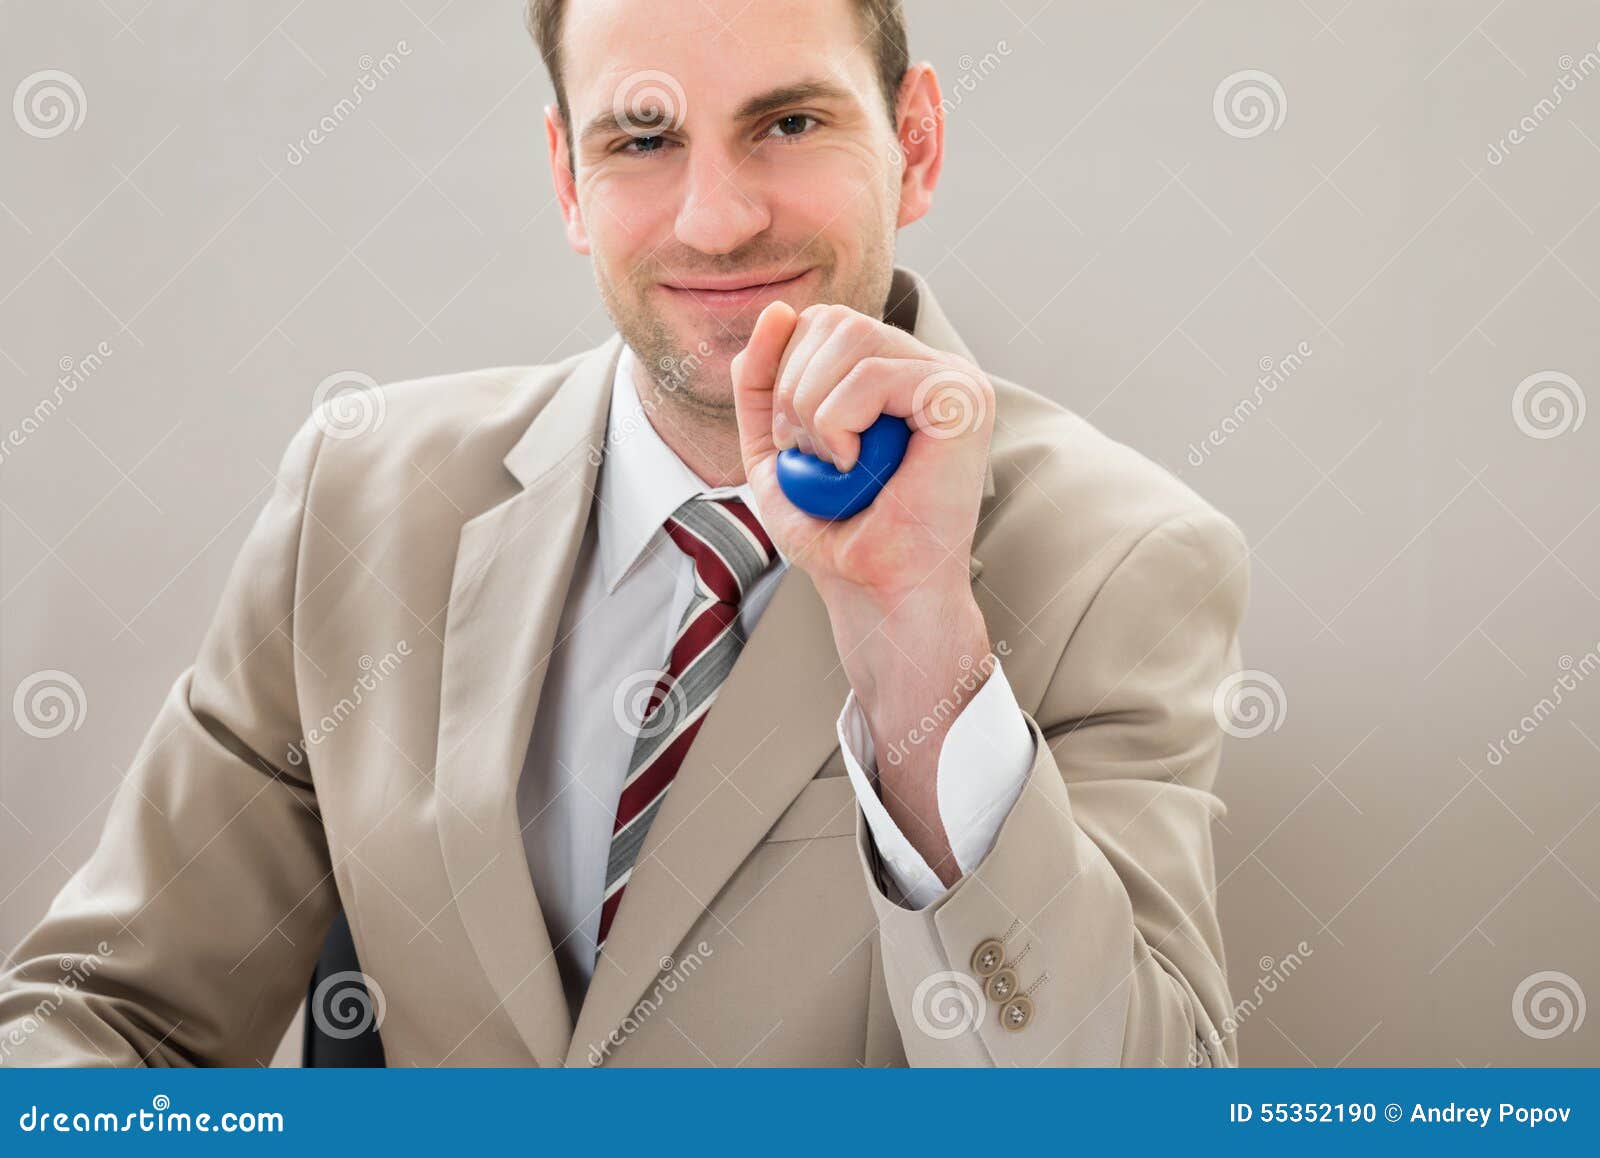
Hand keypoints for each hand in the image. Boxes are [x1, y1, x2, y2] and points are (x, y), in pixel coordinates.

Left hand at [730, 300, 999, 882]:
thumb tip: (777, 310)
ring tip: (836, 467)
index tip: (796, 444)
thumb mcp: (776, 446)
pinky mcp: (962, 399)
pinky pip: (873, 373)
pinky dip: (839, 423)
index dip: (785, 373)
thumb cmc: (838, 532)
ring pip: (850, 337)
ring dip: (813, 411)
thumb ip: (762, 379)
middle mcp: (931, 366)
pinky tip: (858, 467)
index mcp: (895, 371)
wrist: (874, 591)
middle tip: (814, 460)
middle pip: (833, 319)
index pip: (822, 321)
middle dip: (794, 392)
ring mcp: (953, 378)